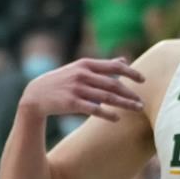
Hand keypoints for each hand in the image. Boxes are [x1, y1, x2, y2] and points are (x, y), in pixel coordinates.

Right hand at [18, 57, 144, 122]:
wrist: (36, 94)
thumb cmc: (61, 81)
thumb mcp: (79, 68)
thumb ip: (102, 66)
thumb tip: (124, 60)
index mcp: (86, 64)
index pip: (114, 67)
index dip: (131, 73)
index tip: (143, 80)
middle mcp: (82, 75)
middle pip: (113, 84)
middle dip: (130, 94)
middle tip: (142, 102)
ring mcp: (76, 89)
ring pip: (107, 97)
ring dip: (124, 104)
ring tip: (137, 109)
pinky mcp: (71, 103)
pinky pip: (94, 109)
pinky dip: (107, 114)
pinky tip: (117, 118)